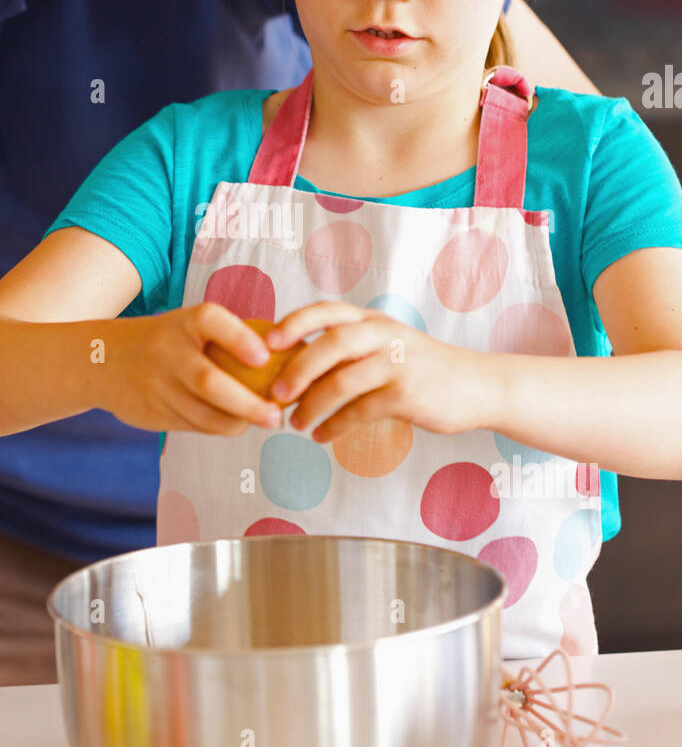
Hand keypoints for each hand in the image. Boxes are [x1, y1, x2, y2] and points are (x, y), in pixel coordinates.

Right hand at [98, 303, 282, 434]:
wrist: (102, 360)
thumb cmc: (168, 340)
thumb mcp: (188, 325)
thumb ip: (228, 335)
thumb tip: (285, 357)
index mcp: (182, 322)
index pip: (212, 322)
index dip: (240, 339)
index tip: (266, 356)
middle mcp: (167, 352)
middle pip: (209, 382)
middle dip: (247, 404)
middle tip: (277, 416)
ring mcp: (156, 385)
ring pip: (203, 413)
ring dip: (237, 422)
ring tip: (263, 421)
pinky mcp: (151, 413)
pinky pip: (192, 426)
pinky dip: (217, 427)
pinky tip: (235, 424)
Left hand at [265, 302, 495, 441]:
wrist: (477, 386)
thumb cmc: (421, 369)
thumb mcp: (387, 347)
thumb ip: (350, 351)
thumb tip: (294, 366)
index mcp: (374, 320)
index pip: (328, 311)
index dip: (295, 323)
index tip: (269, 343)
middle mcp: (385, 335)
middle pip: (331, 344)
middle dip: (297, 369)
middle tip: (276, 394)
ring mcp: (397, 364)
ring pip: (342, 381)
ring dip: (311, 405)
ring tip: (296, 423)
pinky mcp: (406, 395)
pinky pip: (359, 411)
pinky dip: (334, 426)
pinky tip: (322, 436)